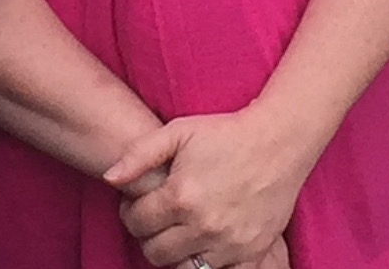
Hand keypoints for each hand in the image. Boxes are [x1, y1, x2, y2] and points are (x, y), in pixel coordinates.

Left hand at [104, 109, 315, 268]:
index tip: (139, 205)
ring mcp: (229, 243)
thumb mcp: (179, 131)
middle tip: (157, 220)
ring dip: (176, 253)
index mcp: (181, 196)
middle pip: (155, 253)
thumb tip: (110, 178)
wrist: (278, 141)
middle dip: (149, 237)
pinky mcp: (251, 252)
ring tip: (180, 231)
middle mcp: (203, 225)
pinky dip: (207, 266)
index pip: (137, 223)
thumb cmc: (225, 132)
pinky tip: (204, 246)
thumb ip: (139, 155)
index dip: (131, 213)